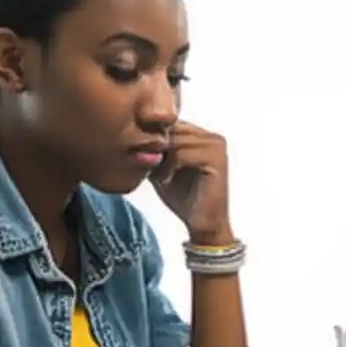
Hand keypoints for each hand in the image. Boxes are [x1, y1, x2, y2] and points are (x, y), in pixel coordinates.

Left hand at [150, 121, 231, 243]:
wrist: (203, 224)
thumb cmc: (184, 197)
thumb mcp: (163, 167)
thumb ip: (154, 149)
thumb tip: (129, 134)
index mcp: (202, 135)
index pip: (170, 122)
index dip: (152, 138)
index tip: (143, 158)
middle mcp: (212, 136)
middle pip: (171, 128)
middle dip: (155, 148)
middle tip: (149, 168)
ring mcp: (216, 146)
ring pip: (174, 140)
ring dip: (160, 159)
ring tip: (158, 177)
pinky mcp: (216, 159)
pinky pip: (181, 154)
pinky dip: (168, 168)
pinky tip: (165, 180)